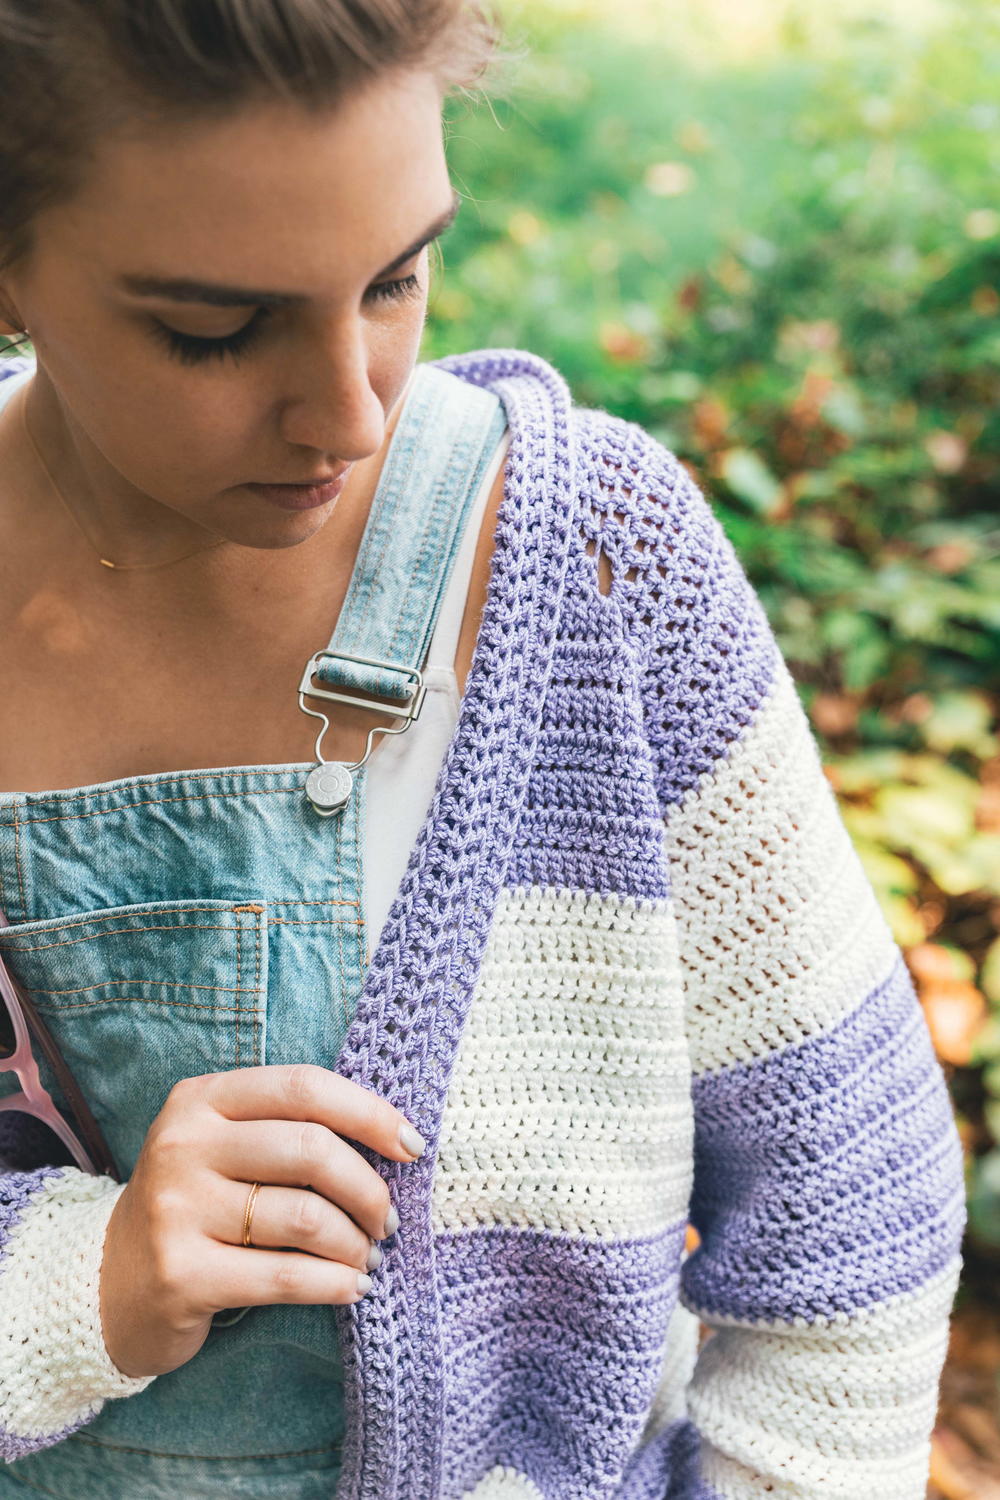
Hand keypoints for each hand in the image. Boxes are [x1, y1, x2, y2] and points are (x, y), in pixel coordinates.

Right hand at [98, 1064, 423, 1377]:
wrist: (110, 1284)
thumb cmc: (198, 1205)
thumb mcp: (226, 1147)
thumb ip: (291, 1130)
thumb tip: (396, 1142)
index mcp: (201, 1099)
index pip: (304, 1087)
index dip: (369, 1112)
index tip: (412, 1145)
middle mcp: (183, 1145)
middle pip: (312, 1150)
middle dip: (368, 1188)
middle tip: (388, 1219)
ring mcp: (177, 1209)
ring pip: (305, 1217)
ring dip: (355, 1243)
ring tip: (367, 1256)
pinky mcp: (181, 1274)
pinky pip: (284, 1276)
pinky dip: (334, 1284)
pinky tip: (353, 1288)